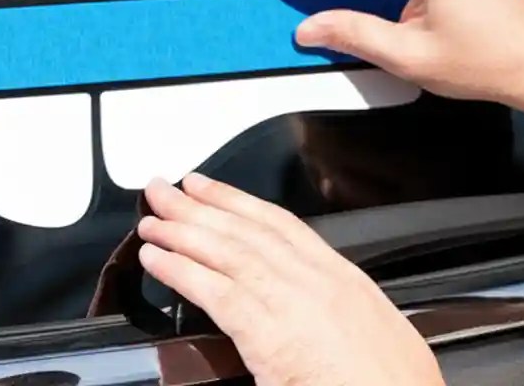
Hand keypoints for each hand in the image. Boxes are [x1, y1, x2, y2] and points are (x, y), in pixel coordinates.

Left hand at [137, 174, 444, 385]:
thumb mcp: (373, 336)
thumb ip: (334, 313)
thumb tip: (310, 319)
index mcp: (344, 280)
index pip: (282, 226)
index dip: (239, 202)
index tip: (208, 187)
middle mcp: (317, 280)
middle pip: (247, 230)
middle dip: (200, 206)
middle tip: (164, 190)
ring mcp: (293, 302)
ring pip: (227, 251)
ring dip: (181, 231)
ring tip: (151, 221)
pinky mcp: (269, 333)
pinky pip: (214, 291)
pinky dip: (179, 270)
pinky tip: (155, 260)